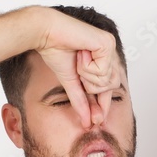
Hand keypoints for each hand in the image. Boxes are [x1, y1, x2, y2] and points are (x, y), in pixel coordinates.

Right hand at [33, 7, 123, 127]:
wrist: (45, 34)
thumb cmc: (56, 51)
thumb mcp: (72, 82)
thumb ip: (81, 101)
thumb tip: (87, 122)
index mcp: (103, 59)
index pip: (109, 88)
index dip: (103, 105)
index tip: (97, 121)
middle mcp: (110, 52)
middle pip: (111, 86)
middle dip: (91, 85)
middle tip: (78, 69)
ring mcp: (110, 46)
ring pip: (106, 80)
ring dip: (87, 75)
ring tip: (78, 59)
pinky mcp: (107, 43)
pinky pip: (101, 70)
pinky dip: (87, 66)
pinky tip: (81, 53)